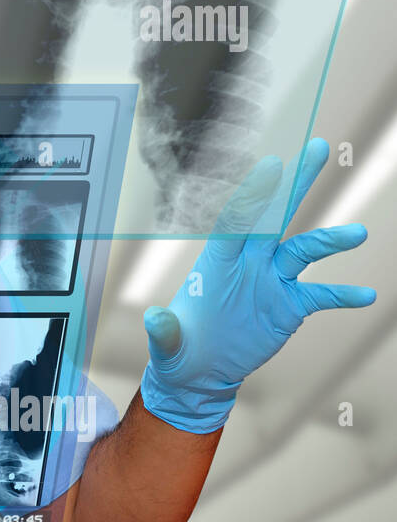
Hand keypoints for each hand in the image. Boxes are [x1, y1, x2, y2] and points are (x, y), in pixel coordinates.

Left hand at [140, 137, 374, 432]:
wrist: (201, 372)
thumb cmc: (179, 349)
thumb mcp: (168, 344)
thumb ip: (164, 331)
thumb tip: (154, 319)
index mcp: (216, 263)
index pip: (236, 222)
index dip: (252, 196)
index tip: (270, 166)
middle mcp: (247, 264)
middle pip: (273, 217)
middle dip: (294, 185)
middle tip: (317, 149)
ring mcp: (271, 282)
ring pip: (303, 250)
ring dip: (329, 241)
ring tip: (357, 233)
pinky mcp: (288, 306)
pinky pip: (320, 295)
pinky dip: (342, 294)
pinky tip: (367, 296)